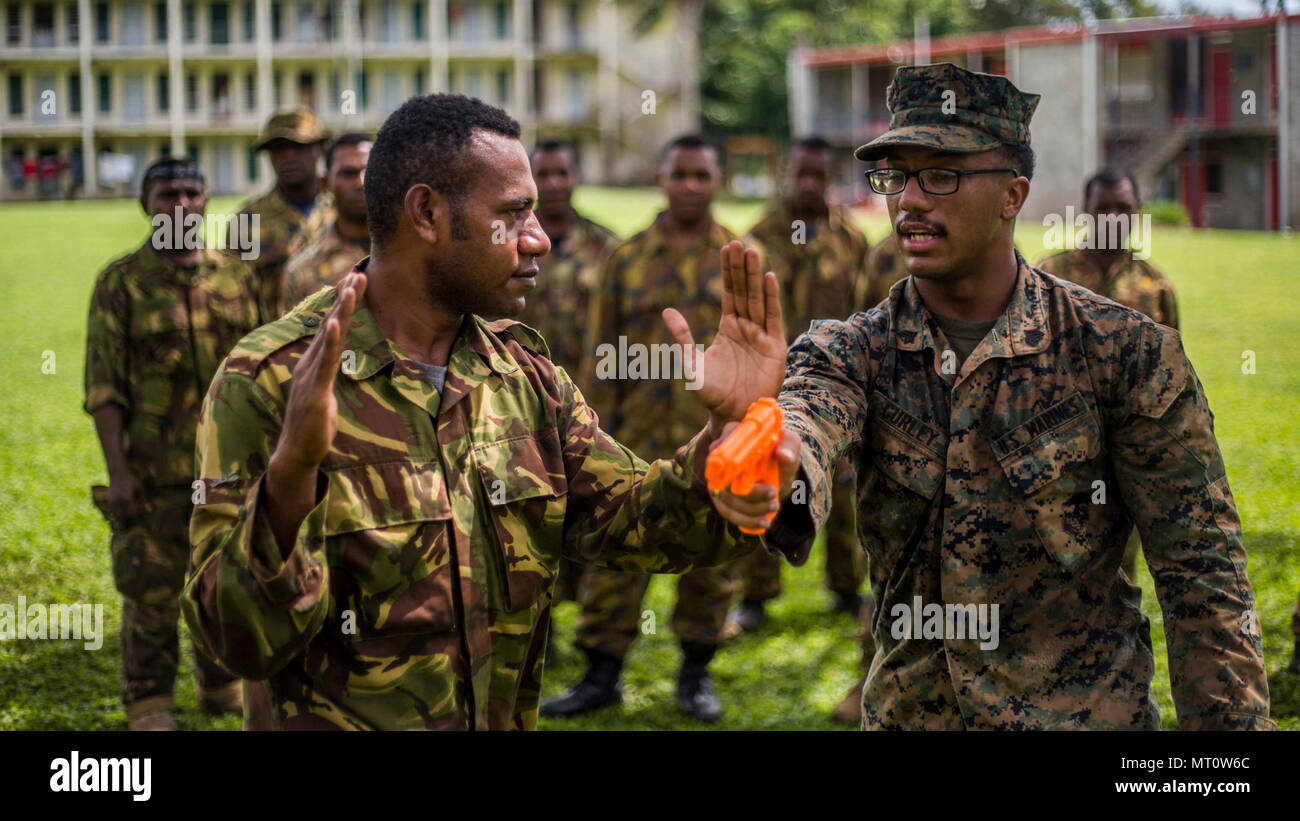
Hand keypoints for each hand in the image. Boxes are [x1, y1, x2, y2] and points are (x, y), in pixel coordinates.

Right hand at [107, 469, 150, 522]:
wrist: (117, 473)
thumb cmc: (132, 481)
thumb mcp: (141, 489)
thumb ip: (145, 500)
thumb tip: (150, 511)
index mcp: (127, 499)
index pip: (131, 514)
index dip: (135, 520)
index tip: (140, 525)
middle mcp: (118, 501)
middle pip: (124, 516)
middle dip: (129, 522)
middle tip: (134, 528)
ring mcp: (112, 501)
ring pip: (117, 515)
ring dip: (122, 520)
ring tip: (128, 525)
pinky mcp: (109, 501)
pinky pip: (113, 511)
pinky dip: (118, 515)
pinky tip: (122, 517)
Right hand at [270, 271, 366, 477]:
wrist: (297, 453)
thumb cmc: (314, 425)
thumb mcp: (326, 393)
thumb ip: (329, 374)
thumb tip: (336, 362)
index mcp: (314, 363)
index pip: (332, 328)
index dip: (343, 305)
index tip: (355, 282)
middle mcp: (310, 364)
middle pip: (331, 324)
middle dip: (345, 299)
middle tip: (359, 273)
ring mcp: (310, 376)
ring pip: (329, 338)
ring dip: (341, 311)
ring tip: (350, 287)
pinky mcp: (315, 392)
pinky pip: (325, 363)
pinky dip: (330, 342)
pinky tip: (335, 323)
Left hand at [661, 241, 786, 425]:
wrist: (731, 416)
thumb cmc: (711, 394)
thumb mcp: (691, 364)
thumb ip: (681, 337)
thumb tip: (666, 310)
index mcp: (729, 327)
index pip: (730, 292)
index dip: (729, 270)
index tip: (727, 247)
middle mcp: (747, 327)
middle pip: (745, 290)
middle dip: (742, 267)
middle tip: (739, 243)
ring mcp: (762, 336)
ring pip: (759, 299)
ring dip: (756, 276)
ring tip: (753, 252)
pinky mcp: (775, 347)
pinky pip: (773, 318)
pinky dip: (772, 298)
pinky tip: (769, 278)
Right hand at [708, 422, 801, 531]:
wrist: (775, 469)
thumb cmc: (779, 450)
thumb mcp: (789, 443)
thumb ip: (788, 445)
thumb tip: (784, 456)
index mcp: (731, 436)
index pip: (723, 449)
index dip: (733, 465)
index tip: (753, 476)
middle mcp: (719, 458)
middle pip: (725, 481)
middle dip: (750, 494)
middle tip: (773, 495)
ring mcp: (717, 480)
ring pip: (727, 501)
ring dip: (751, 510)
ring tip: (774, 507)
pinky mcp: (720, 498)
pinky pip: (728, 513)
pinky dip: (746, 521)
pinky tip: (763, 523)